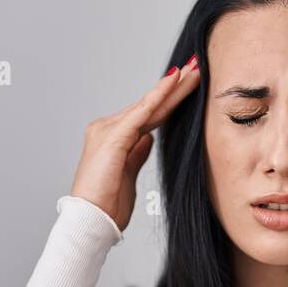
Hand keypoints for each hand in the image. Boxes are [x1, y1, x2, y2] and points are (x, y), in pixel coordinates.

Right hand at [70, 55, 200, 230]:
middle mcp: (107, 128)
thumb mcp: (128, 174)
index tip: (188, 85)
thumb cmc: (107, 204)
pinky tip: (174, 81)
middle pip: (149, 105)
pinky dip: (159, 95)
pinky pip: (142, 112)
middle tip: (197, 67)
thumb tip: (148, 138)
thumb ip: (136, 152)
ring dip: (173, 87)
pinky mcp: (114, 137)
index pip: (147, 115)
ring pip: (148, 105)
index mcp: (112, 137)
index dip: (168, 101)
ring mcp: (109, 130)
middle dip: (174, 87)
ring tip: (194, 71)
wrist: (91, 219)